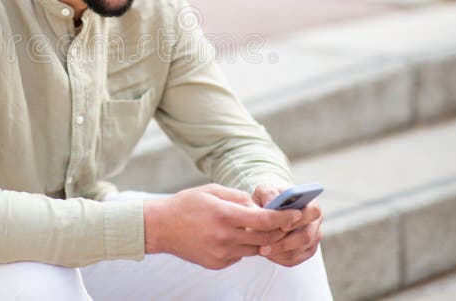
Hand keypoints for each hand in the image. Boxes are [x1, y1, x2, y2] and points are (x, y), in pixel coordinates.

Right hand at [143, 183, 301, 269]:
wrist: (160, 227)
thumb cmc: (186, 204)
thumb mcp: (212, 191)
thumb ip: (238, 197)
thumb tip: (259, 206)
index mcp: (224, 215)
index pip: (264, 220)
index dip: (283, 218)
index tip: (295, 213)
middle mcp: (224, 237)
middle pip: (264, 238)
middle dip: (277, 230)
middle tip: (284, 222)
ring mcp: (221, 253)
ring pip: (254, 249)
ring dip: (260, 239)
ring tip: (256, 227)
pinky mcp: (217, 264)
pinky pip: (240, 256)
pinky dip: (243, 247)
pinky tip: (233, 236)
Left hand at [252, 183, 322, 266]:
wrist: (269, 209)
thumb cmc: (269, 197)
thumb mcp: (266, 189)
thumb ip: (269, 193)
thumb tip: (271, 202)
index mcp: (310, 204)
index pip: (313, 212)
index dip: (299, 220)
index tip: (282, 226)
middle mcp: (315, 223)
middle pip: (306, 237)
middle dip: (284, 243)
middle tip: (264, 247)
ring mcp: (312, 239)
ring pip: (299, 251)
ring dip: (279, 252)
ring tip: (261, 250)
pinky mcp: (304, 252)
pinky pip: (293, 260)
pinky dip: (279, 258)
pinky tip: (267, 254)